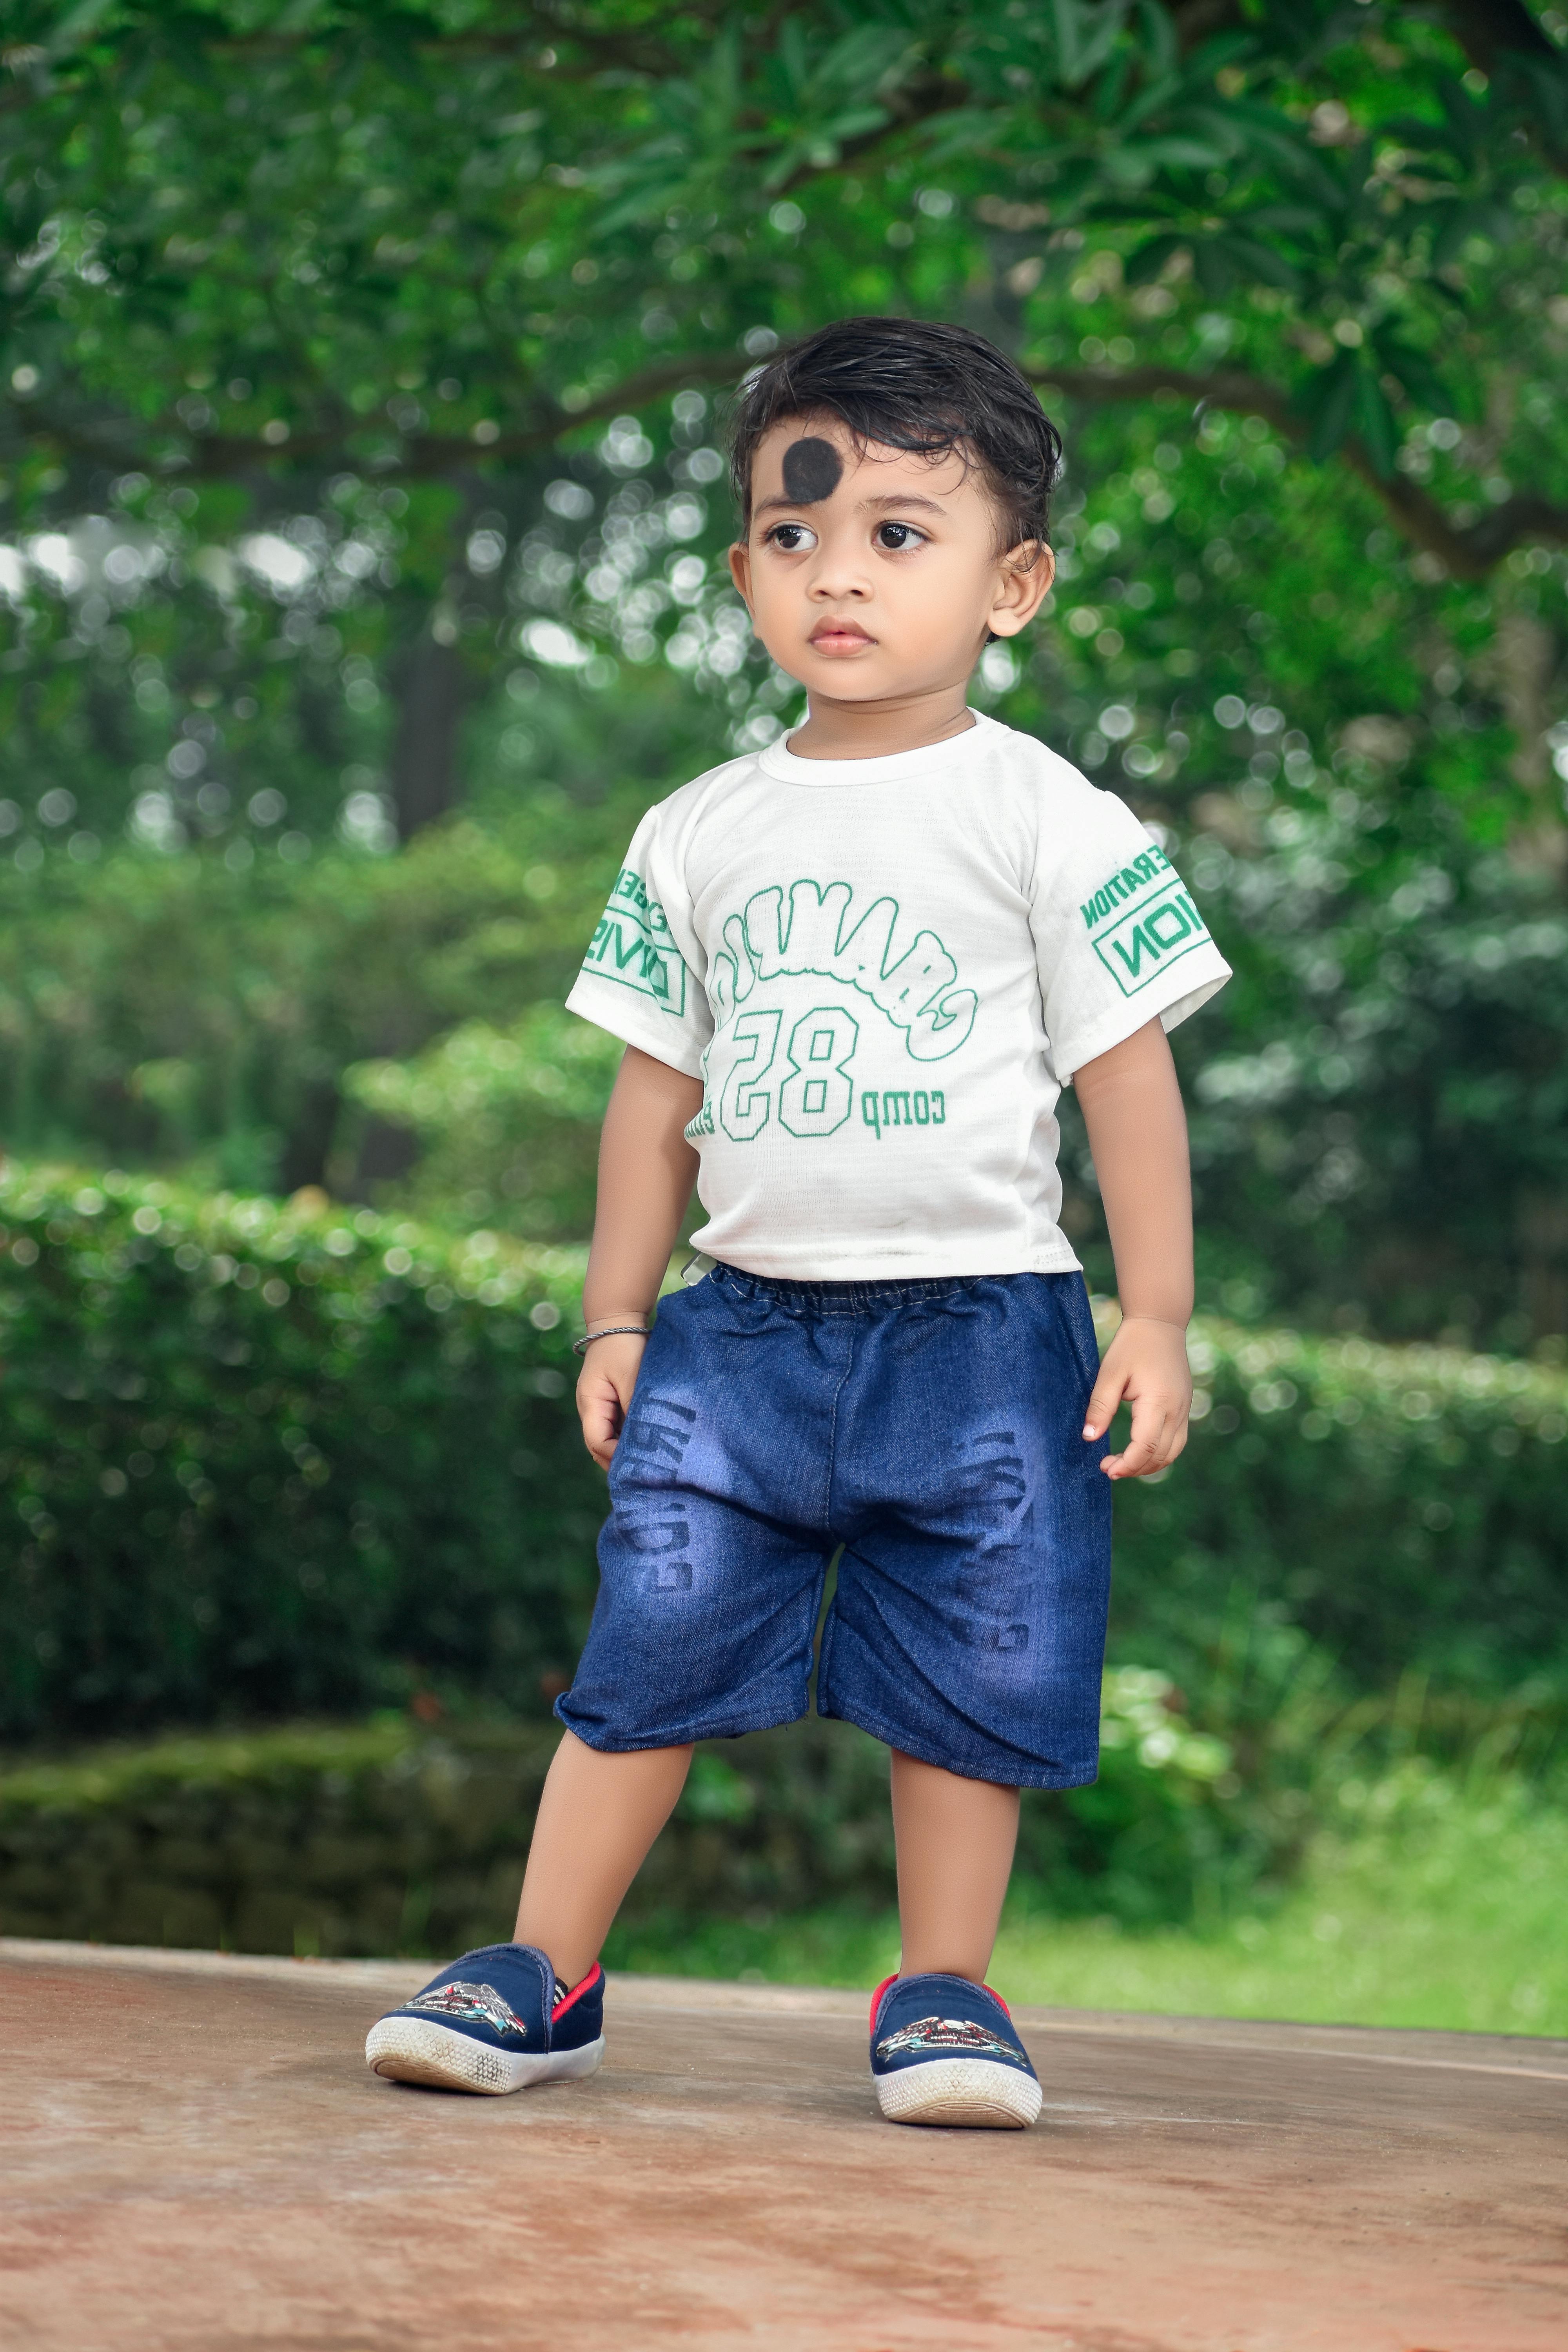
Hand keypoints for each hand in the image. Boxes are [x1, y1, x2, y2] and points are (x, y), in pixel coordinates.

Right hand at [576, 1332, 647, 1469]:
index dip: (616, 1456)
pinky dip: (630, 1438)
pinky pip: (618, 1428)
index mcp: (590, 1403)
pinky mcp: (612, 1403)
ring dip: (626, 1451)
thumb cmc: (625, 1346)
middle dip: (620, 1461)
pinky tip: (649, 1443)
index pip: (597, 1442)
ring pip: (610, 1440)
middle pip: (600, 1447)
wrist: (619, 1321)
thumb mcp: (631, 1376)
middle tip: (648, 1473)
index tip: (642, 1464)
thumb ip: (634, 1408)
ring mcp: (601, 1408)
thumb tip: (642, 1440)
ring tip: (651, 1462)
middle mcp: (591, 1409)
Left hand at [1082, 1316, 1190, 1480]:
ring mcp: (1184, 1410)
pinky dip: (1159, 1454)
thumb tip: (1089, 1438)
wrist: (1160, 1324)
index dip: (1127, 1464)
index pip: (1145, 1447)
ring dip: (1149, 1466)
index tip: (1105, 1469)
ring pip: (1173, 1452)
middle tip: (1108, 1468)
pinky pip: (1177, 1441)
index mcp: (1158, 1402)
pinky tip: (1140, 1453)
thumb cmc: (1131, 1347)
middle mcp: (1177, 1410)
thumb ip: (1100, 1407)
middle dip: (1135, 1469)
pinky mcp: (1184, 1408)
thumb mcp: (1109, 1373)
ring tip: (1123, 1465)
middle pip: (1161, 1455)